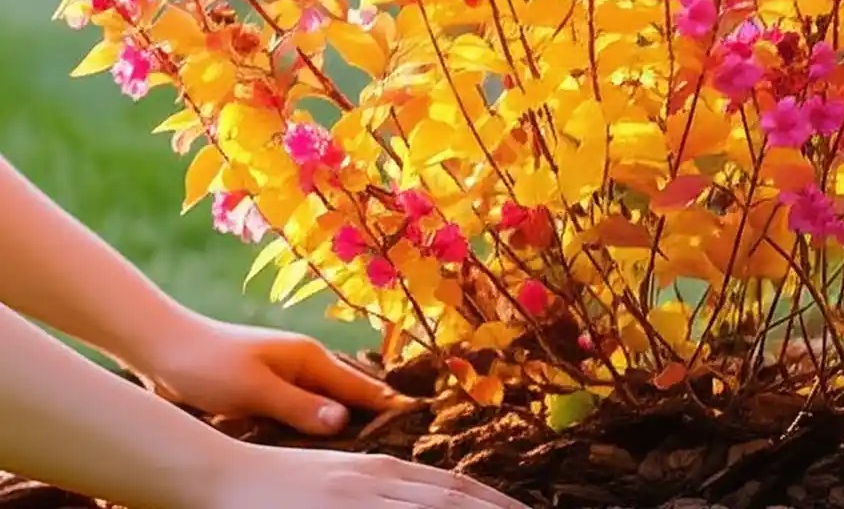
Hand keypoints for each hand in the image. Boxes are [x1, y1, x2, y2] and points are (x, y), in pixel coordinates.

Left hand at [138, 314, 401, 435]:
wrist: (160, 348)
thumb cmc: (205, 365)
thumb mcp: (253, 389)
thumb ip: (299, 407)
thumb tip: (345, 423)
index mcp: (309, 358)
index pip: (362, 387)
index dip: (390, 404)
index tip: (422, 418)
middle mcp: (305, 366)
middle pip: (351, 396)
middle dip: (376, 416)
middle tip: (405, 439)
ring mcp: (287, 378)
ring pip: (328, 405)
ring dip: (347, 423)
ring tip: (375, 445)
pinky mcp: (268, 391)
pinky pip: (306, 411)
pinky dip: (320, 425)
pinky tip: (324, 444)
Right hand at [202, 443, 529, 508]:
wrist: (216, 475)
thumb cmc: (276, 485)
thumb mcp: (338, 483)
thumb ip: (378, 493)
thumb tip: (420, 500)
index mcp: (381, 472)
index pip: (454, 489)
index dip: (495, 502)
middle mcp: (377, 483)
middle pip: (453, 502)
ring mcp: (354, 500)